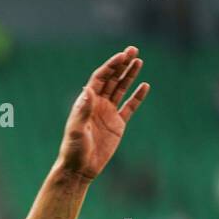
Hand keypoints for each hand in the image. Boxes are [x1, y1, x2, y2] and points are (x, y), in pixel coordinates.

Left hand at [58, 46, 149, 180]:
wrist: (80, 168)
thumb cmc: (73, 150)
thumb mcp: (76, 130)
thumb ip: (82, 111)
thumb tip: (88, 91)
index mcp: (86, 103)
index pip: (100, 78)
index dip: (110, 66)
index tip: (121, 56)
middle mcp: (98, 104)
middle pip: (112, 79)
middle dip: (121, 64)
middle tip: (133, 49)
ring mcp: (108, 113)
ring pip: (121, 89)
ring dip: (129, 75)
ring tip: (139, 60)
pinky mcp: (118, 125)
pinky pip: (129, 107)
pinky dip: (137, 97)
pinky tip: (145, 85)